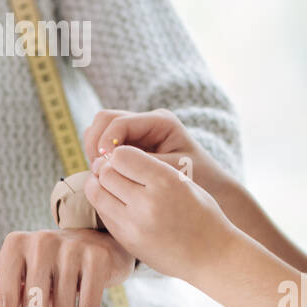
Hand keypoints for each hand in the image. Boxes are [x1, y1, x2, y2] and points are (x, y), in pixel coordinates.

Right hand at [82, 108, 220, 189]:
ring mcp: (136, 132)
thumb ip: (142, 164)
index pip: (119, 121)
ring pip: (99, 129)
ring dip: (94, 150)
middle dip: (95, 143)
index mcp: (160, 121)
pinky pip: (104, 144)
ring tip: (100, 174)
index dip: (105, 141)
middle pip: (104, 119)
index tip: (103, 165)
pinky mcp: (130, 146)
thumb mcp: (172, 172)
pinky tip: (105, 176)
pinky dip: (99, 158)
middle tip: (97, 169)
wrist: (213, 187)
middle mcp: (146, 122)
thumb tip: (109, 161)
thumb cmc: (198, 179)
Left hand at [83, 144, 237, 280]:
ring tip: (111, 187)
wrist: (211, 255)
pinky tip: (117, 204)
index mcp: (165, 180)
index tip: (125, 159)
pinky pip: (103, 214)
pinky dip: (104, 205)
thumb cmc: (199, 213)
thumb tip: (112, 158)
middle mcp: (147, 202)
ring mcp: (134, 224)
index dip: (119, 155)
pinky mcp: (126, 241)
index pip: (121, 155)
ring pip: (97, 194)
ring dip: (99, 186)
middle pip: (105, 173)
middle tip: (113, 171)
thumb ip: (150, 169)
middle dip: (106, 169)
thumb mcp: (183, 181)